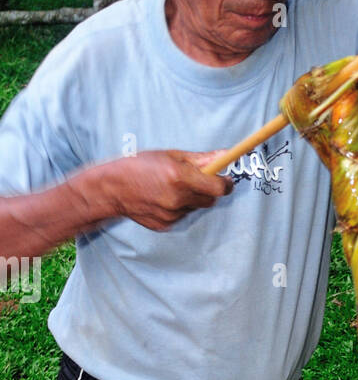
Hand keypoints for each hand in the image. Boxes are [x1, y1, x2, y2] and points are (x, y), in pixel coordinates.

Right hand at [88, 150, 232, 230]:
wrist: (111, 189)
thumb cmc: (138, 165)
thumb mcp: (170, 155)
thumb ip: (200, 159)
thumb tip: (223, 154)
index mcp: (179, 177)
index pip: (219, 188)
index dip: (225, 183)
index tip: (225, 179)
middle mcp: (177, 198)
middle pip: (211, 200)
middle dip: (209, 190)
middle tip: (196, 180)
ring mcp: (172, 215)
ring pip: (195, 207)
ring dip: (191, 198)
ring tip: (170, 187)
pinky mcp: (166, 225)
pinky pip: (182, 215)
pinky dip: (178, 207)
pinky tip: (161, 198)